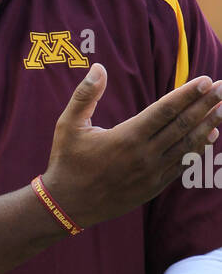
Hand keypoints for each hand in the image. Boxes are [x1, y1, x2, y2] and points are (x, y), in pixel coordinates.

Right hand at [42, 65, 221, 228]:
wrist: (67, 206)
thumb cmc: (67, 162)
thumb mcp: (68, 125)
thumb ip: (85, 95)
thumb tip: (99, 67)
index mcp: (126, 137)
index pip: (165, 110)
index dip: (188, 94)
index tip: (206, 80)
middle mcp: (144, 155)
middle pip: (182, 125)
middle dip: (206, 105)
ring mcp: (151, 173)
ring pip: (187, 146)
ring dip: (208, 125)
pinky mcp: (153, 187)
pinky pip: (182, 165)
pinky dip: (198, 149)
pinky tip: (210, 136)